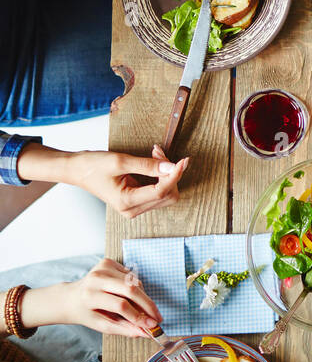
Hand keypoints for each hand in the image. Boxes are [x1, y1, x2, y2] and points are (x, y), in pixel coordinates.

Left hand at [36, 258, 161, 337]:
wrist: (71, 298)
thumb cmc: (87, 313)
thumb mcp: (102, 325)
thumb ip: (124, 329)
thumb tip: (146, 333)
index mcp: (90, 296)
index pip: (120, 305)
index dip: (138, 316)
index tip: (151, 326)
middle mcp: (95, 279)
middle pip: (131, 290)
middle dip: (148, 305)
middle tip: (158, 318)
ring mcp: (102, 267)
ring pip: (134, 282)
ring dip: (144, 298)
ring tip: (145, 311)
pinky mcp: (108, 262)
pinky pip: (131, 276)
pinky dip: (137, 288)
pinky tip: (133, 297)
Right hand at [66, 145, 188, 218]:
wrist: (77, 170)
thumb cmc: (93, 165)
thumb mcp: (120, 161)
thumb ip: (147, 165)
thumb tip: (172, 167)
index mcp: (127, 202)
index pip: (161, 191)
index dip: (175, 175)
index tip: (184, 160)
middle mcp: (133, 209)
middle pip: (168, 195)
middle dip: (169, 173)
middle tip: (158, 152)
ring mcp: (135, 207)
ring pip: (165, 193)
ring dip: (165, 173)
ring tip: (154, 154)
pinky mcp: (137, 201)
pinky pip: (158, 191)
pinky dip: (160, 175)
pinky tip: (153, 160)